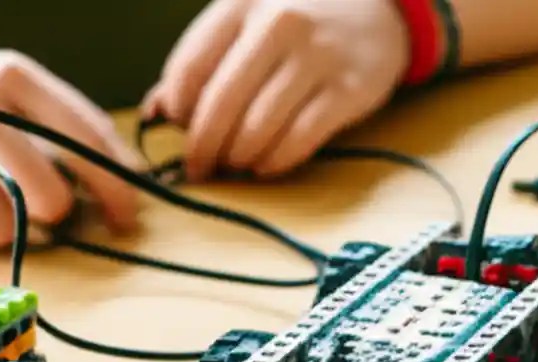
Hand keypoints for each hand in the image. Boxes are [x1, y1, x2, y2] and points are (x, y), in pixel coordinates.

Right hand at [0, 15, 140, 245]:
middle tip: (48, 204)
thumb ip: (71, 123)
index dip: (117, 187)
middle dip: (58, 211)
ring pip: (7, 223)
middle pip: (49, 196)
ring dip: (11, 222)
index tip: (129, 215)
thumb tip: (134, 177)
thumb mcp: (15, 84)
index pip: (86, 139)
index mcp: (13, 76)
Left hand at [144, 0, 410, 179]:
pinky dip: (275, 161)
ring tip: (237, 164)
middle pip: (221, 102)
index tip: (179, 130)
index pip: (190, 66)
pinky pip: (299, 139)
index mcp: (242, 3)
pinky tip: (267, 165)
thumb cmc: (302, 20)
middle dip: (204, 146)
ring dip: (240, 157)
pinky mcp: (349, 89)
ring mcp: (317, 56)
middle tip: (200, 168)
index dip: (178, 110)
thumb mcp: (250, 21)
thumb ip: (205, 59)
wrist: (382, 10)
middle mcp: (278, 24)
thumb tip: (155, 112)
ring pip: (259, 126)